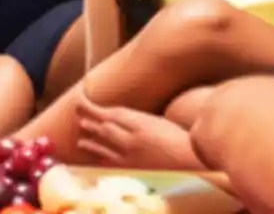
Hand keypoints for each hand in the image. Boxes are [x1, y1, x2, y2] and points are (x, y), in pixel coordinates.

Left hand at [75, 87, 202, 170]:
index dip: (93, 108)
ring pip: (102, 145)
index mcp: (142, 124)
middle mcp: (133, 141)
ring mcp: (130, 158)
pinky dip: (98, 156)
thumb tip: (115, 115)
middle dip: (89, 120)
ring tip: (82, 132)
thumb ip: (136, 119)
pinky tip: (91, 153)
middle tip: (78, 113)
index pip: (112, 114)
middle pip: (104, 128)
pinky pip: (107, 163)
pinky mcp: (131, 172)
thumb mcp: (159, 122)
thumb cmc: (180, 140)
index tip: (82, 101)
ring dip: (90, 137)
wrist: (194, 164)